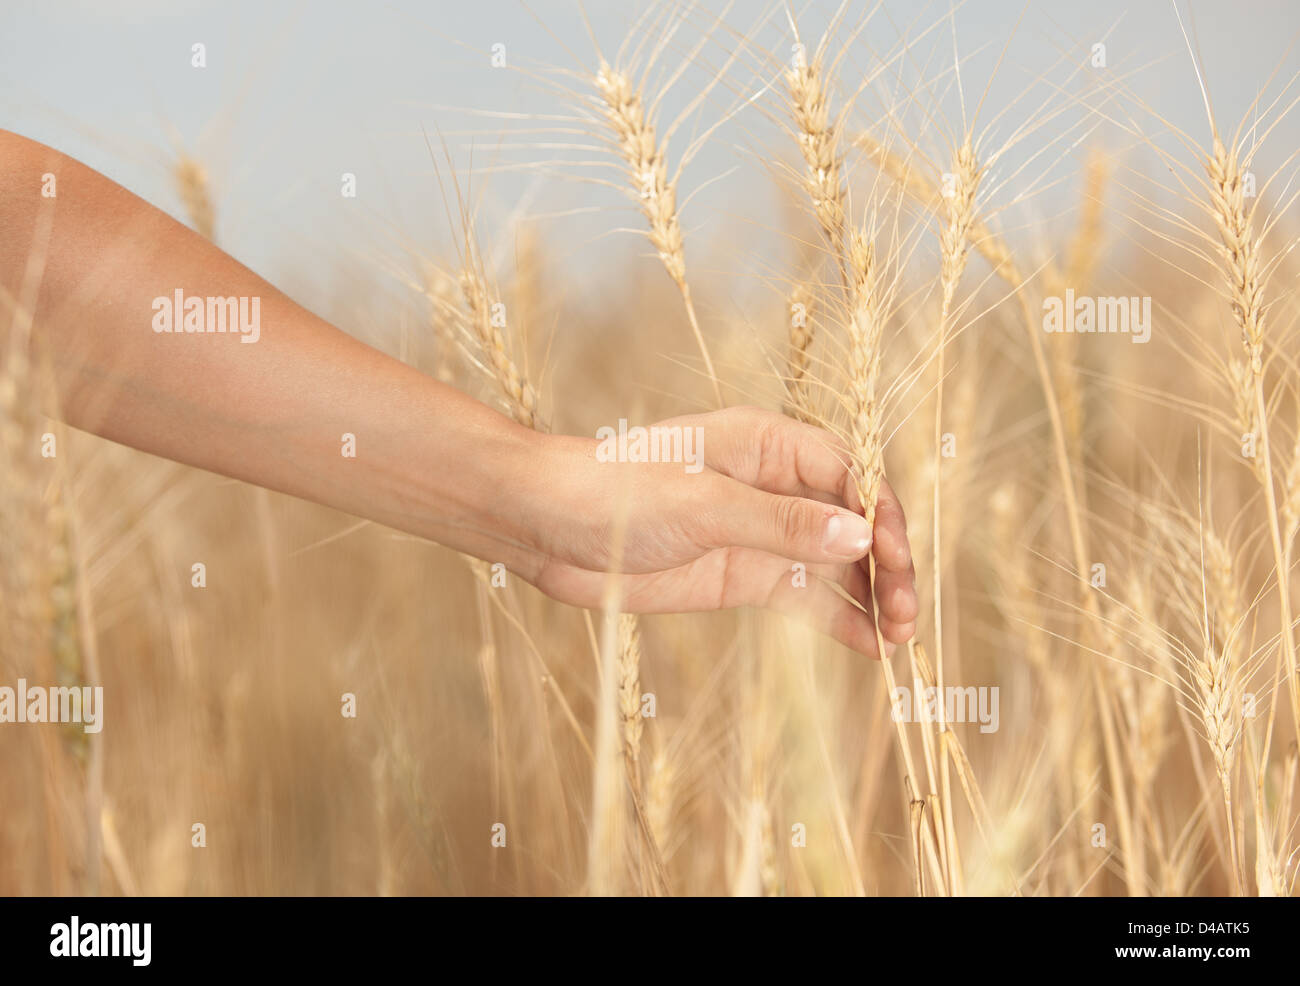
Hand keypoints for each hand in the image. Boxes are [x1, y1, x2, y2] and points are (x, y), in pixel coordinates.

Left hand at [518, 406, 917, 657]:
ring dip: (871, 594)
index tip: (892, 556)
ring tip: (900, 638)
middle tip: (906, 611)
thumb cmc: (616, 491)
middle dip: (885, 561)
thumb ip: (779, 522)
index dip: (879, 512)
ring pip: (835, 561)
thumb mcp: (701, 504)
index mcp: (767, 444)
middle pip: (852, 519)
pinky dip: (838, 618)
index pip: (849, 472)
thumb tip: (859, 533)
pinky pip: (804, 596)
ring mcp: (760, 533)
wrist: (546, 526)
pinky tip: (870, 647)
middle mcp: (773, 485)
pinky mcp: (742, 575)